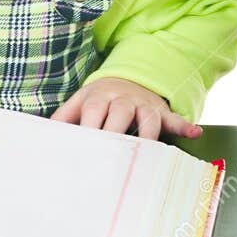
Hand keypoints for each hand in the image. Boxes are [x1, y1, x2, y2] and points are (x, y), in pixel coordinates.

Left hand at [49, 76, 202, 140]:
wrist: (128, 77)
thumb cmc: (99, 99)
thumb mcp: (79, 102)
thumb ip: (62, 118)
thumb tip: (42, 136)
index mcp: (97, 96)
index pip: (93, 113)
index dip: (89, 130)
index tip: (85, 150)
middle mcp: (122, 98)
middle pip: (120, 115)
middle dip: (116, 134)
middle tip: (113, 159)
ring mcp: (143, 104)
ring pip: (148, 119)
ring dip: (149, 135)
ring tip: (148, 154)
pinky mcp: (160, 111)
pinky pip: (173, 117)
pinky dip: (184, 125)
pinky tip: (194, 133)